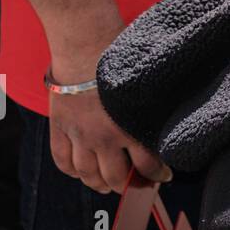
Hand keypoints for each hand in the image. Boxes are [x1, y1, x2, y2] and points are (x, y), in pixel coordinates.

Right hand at [46, 4, 170, 192]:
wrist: (85, 44)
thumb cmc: (122, 60)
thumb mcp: (148, 87)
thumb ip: (154, 111)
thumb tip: (170, 123)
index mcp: (130, 128)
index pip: (147, 166)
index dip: (158, 175)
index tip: (164, 176)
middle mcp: (104, 138)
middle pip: (115, 177)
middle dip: (127, 185)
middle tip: (134, 184)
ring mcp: (79, 136)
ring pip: (88, 174)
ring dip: (99, 184)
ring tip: (108, 185)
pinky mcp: (60, 128)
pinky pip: (62, 161)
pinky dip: (72, 171)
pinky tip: (81, 172)